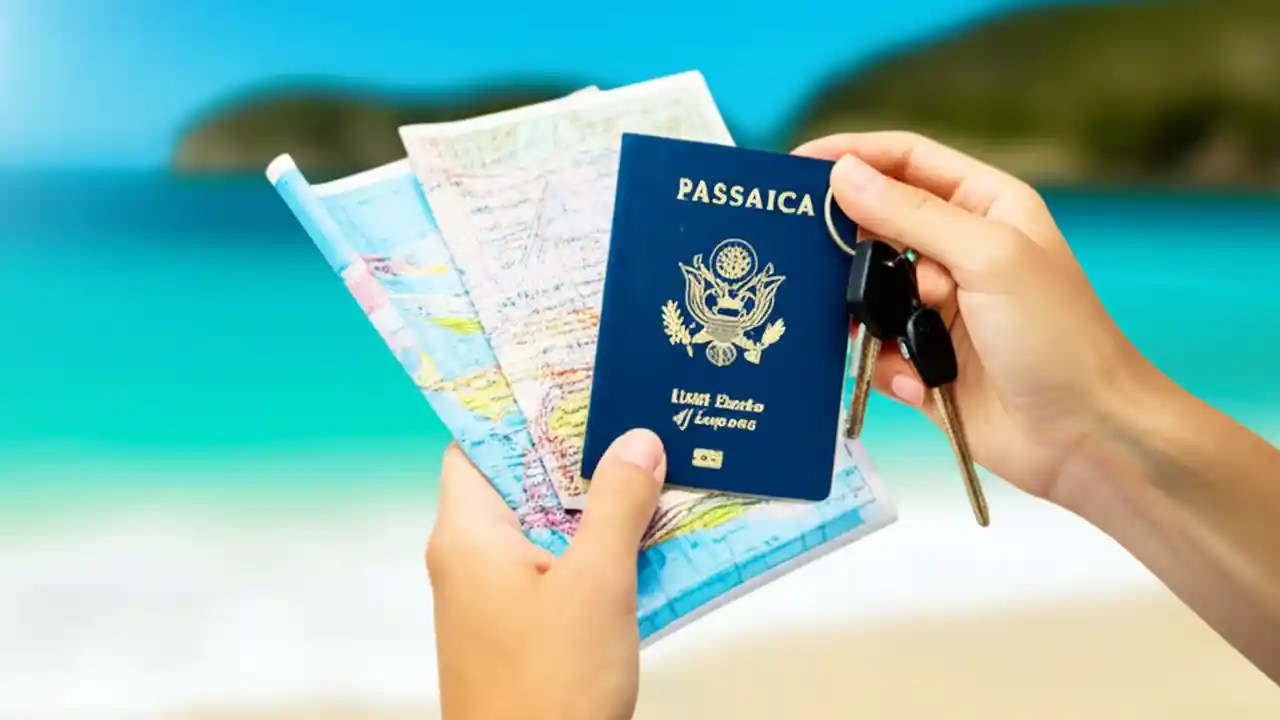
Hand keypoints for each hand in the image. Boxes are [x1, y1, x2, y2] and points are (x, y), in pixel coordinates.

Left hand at [427, 429, 666, 719]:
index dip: (516, 408)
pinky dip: (599, 548)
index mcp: (467, 536)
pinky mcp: (523, 629)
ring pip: (548, 526)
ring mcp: (496, 597)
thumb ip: (618, 507)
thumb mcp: (596, 586)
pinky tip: (651, 535)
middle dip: (577, 452)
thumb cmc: (550, 690)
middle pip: (522, 482)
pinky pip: (560, 567)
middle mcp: (471, 559)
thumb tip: (638, 440)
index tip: (568, 376)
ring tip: (654, 462)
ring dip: (597, 504)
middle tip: (631, 412)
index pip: (476, 445)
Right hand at [795, 132, 1153, 502]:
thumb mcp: (988, 258)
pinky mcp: (923, 360)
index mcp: (984, 208)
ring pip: (867, 293)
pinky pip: (873, 351)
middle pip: (876, 225)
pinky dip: (884, 365)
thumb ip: (912, 214)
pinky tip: (917, 381)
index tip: (797, 168)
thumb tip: (844, 174)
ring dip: (865, 315)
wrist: (1084, 437)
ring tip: (873, 332)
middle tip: (805, 253)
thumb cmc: (1059, 337)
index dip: (852, 156)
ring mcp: (937, 308)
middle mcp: (957, 252)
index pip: (905, 162)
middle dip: (846, 243)